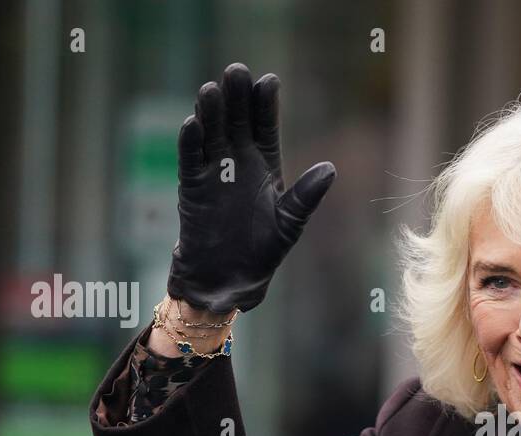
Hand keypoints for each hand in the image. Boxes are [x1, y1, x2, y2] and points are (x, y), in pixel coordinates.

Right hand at [167, 63, 335, 313]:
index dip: (265, 105)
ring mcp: (212, 173)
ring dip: (209, 113)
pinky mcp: (191, 188)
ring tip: (210, 90)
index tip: (269, 81)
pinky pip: (189, 160)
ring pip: (210, 135)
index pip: (264, 127)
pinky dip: (190, 143)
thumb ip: (306, 196)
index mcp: (264, 166)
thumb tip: (331, 169)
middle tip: (236, 71)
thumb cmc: (261, 252)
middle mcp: (237, 163)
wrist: (228, 279)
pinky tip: (192, 123)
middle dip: (236, 98)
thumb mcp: (289, 223)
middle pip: (235, 122)